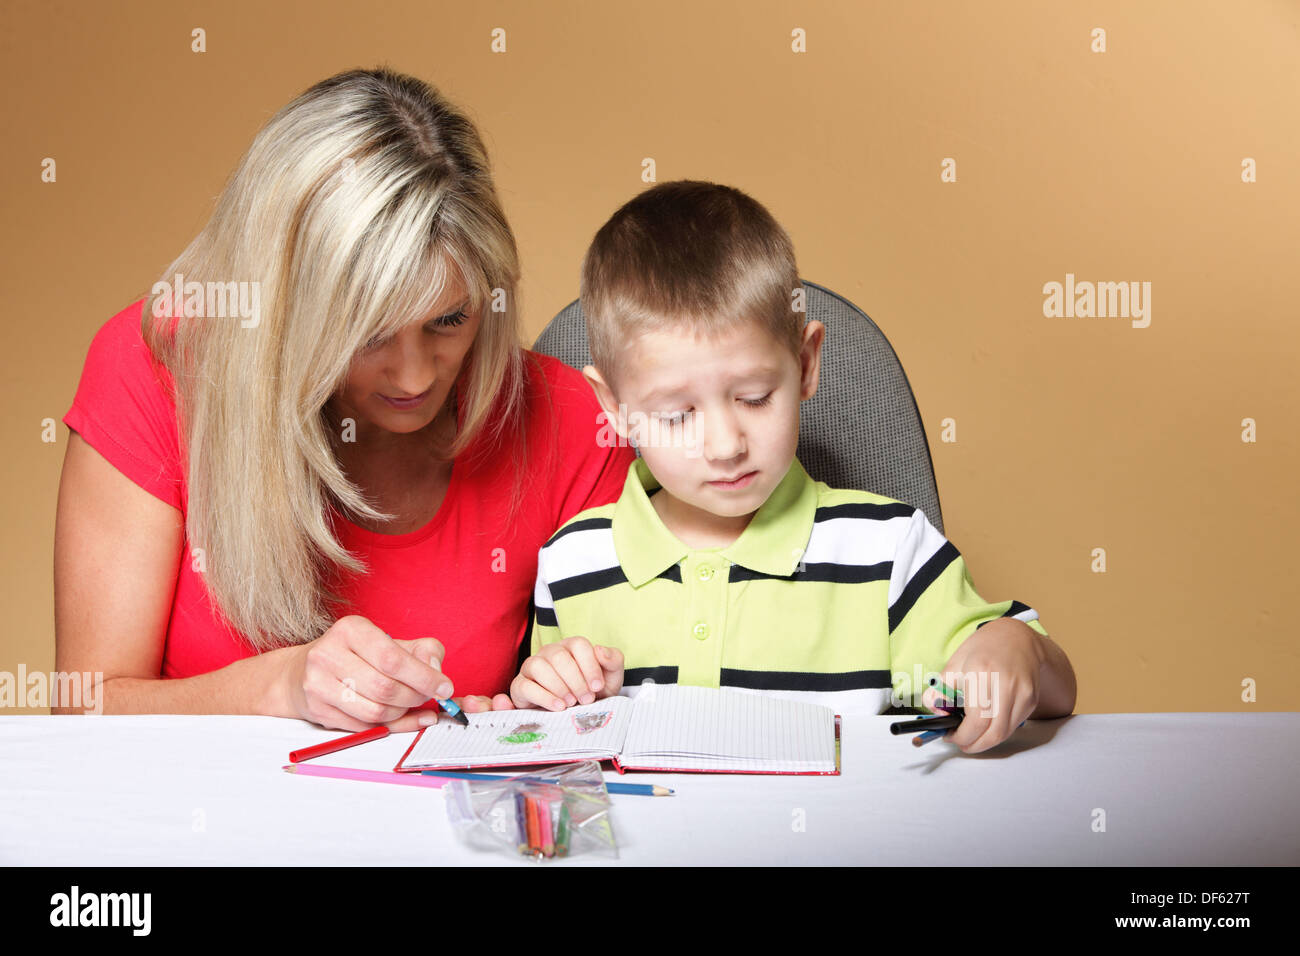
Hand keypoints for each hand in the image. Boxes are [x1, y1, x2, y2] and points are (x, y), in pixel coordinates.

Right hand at [280, 614, 458, 731]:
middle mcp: (328, 653)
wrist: (301, 672)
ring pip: (375, 711)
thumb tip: (437, 669)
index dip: (424, 676)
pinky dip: (387, 726)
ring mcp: (318, 684)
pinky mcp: (317, 710)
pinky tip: (395, 717)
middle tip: (426, 697)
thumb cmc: (354, 655)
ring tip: (407, 704)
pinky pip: (363, 727)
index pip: (392, 658)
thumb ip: (422, 650)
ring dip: (401, 713)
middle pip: (385, 688)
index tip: (444, 687)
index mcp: (350, 629)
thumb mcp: (388, 642)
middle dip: (414, 697)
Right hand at [509, 636, 622, 710]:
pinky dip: (543, 697)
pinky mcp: (520, 685)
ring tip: (571, 703)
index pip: (579, 645)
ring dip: (558, 687)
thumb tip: (599, 650)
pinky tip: (558, 707)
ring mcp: (532, 667)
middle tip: (586, 699)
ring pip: (539, 666)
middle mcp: (550, 652)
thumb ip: (613, 660)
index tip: (597, 687)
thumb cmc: (592, 693)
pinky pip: (525, 686)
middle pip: (559, 657)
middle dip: (575, 681)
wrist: (575, 716)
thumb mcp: (610, 679)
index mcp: (572, 647)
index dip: (590, 666)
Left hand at [929, 619, 1043, 753]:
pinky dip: (999, 730)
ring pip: (1005, 733)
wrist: (1016, 638)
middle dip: (974, 745)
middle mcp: (1005, 684)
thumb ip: (939, 691)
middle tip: (961, 742)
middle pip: (993, 733)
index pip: (975, 721)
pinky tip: (987, 723)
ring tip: (972, 735)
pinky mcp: (1031, 699)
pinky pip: (1014, 725)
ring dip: (986, 741)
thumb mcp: (954, 665)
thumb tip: (934, 713)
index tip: (951, 737)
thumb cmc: (983, 650)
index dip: (962, 736)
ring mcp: (1022, 693)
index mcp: (981, 673)